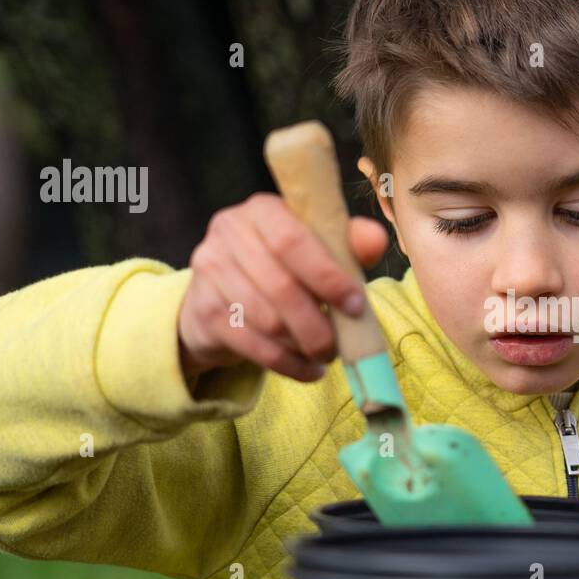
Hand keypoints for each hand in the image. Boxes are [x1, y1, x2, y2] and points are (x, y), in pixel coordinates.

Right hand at [178, 192, 387, 382]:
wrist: (225, 294)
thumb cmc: (285, 266)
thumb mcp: (320, 249)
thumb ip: (349, 244)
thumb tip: (376, 240)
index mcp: (263, 209)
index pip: (293, 241)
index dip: (327, 277)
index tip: (355, 305)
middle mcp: (229, 232)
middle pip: (280, 287)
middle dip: (318, 324)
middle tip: (340, 345)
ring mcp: (209, 270)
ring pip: (267, 321)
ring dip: (303, 345)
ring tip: (325, 354)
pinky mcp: (202, 310)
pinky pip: (252, 346)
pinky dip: (288, 364)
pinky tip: (308, 370)